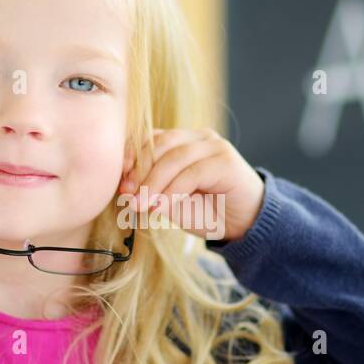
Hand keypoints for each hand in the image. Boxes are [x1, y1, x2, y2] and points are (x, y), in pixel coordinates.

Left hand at [118, 128, 263, 243]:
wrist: (244, 226)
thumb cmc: (206, 212)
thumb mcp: (171, 200)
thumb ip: (151, 189)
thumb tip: (123, 187)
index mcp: (182, 141)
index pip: (150, 139)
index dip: (131, 158)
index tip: (118, 182)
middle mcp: (198, 137)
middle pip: (159, 144)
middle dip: (140, 171)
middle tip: (127, 196)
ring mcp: (214, 146)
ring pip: (174, 158)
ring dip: (153, 184)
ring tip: (141, 206)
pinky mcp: (225, 160)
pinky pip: (192, 173)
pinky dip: (172, 192)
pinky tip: (160, 208)